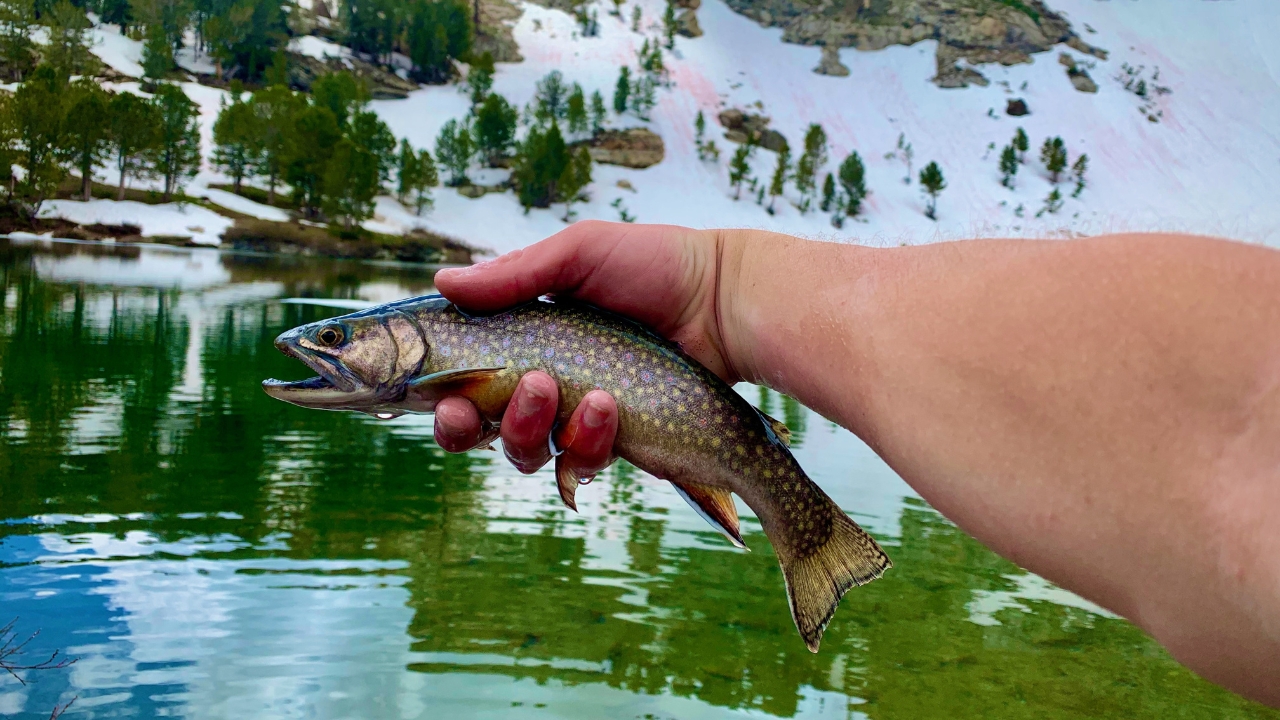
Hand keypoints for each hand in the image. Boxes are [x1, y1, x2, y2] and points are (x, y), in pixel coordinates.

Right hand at [429, 221, 738, 477]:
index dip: (437, 397)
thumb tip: (443, 281)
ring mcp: (576, 417)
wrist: (723, 300)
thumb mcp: (580, 253)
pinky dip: (587, 438)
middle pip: (477, 430)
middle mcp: (541, 384)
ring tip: (554, 387)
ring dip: (527, 426)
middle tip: (470, 409)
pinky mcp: (615, 441)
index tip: (438, 397)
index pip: (460, 378)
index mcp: (521, 338)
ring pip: (525, 452)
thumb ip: (514, 273)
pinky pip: (582, 461)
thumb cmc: (654, 265)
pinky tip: (609, 405)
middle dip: (462, 428)